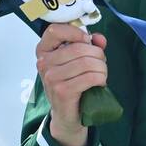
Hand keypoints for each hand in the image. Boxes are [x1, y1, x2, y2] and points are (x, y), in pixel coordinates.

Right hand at [36, 23, 107, 145]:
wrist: (68, 114)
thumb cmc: (74, 83)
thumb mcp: (79, 60)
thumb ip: (89, 45)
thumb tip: (99, 38)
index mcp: (44, 51)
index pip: (55, 30)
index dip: (76, 32)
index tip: (87, 41)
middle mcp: (43, 63)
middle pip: (79, 47)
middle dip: (98, 55)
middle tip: (100, 65)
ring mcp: (51, 77)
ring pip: (88, 62)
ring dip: (102, 68)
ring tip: (101, 75)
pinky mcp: (62, 91)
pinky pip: (90, 77)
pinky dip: (101, 79)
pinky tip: (99, 83)